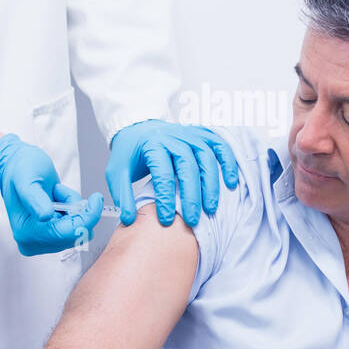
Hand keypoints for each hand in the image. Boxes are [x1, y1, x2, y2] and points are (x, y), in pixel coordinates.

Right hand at [0, 132, 103, 255]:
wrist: (16, 166)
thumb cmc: (20, 169)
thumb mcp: (26, 178)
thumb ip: (35, 198)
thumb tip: (46, 217)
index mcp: (26, 233)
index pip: (67, 234)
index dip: (87, 218)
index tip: (96, 198)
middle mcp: (32, 243)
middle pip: (75, 236)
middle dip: (77, 211)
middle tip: (61, 191)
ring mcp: (42, 242)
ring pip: (78, 232)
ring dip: (73, 209)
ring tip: (55, 193)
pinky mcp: (50, 238)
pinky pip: (75, 228)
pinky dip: (72, 211)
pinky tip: (56, 199)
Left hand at [105, 120, 238, 226]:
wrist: (138, 128)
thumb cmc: (130, 152)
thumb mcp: (116, 172)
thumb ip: (122, 195)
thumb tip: (130, 219)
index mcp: (152, 145)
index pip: (162, 173)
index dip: (165, 198)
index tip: (166, 219)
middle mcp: (173, 137)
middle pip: (187, 166)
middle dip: (191, 195)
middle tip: (192, 220)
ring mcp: (190, 134)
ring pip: (206, 157)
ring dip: (211, 183)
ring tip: (211, 208)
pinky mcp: (201, 135)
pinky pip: (219, 145)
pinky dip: (228, 162)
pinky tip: (231, 182)